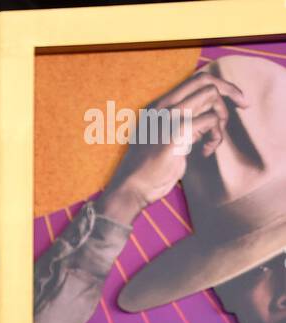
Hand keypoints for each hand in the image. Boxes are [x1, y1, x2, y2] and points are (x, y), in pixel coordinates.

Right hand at [97, 71, 247, 223]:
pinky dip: (216, 137)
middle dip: (232, 93)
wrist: (130, 190)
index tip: (236, 98)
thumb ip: (183, 125)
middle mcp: (164, 106)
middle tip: (244, 106)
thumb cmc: (148, 171)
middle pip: (207, 82)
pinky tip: (206, 153)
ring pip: (212, 98)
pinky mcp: (177, 133)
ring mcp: (170, 118)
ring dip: (222, 119)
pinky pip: (211, 121)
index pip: (196, 79)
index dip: (221, 84)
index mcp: (160, 106)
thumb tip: (208, 117)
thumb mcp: (165, 140)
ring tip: (212, 142)